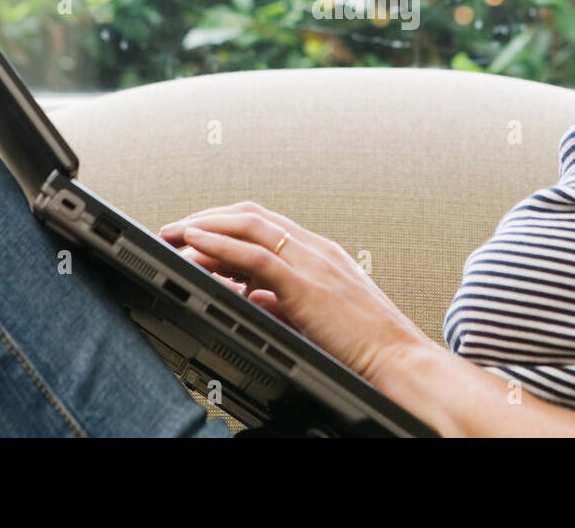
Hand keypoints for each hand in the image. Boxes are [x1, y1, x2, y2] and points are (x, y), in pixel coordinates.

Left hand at [158, 201, 432, 384]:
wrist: (399, 358)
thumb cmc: (365, 343)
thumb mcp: (315, 315)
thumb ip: (281, 300)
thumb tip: (248, 295)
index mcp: (319, 253)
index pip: (264, 224)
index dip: (226, 224)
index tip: (196, 233)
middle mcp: (315, 248)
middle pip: (251, 215)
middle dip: (208, 216)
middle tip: (175, 228)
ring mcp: (312, 261)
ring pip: (250, 226)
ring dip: (206, 225)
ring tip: (175, 232)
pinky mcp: (306, 283)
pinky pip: (255, 255)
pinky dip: (221, 245)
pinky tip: (197, 244)